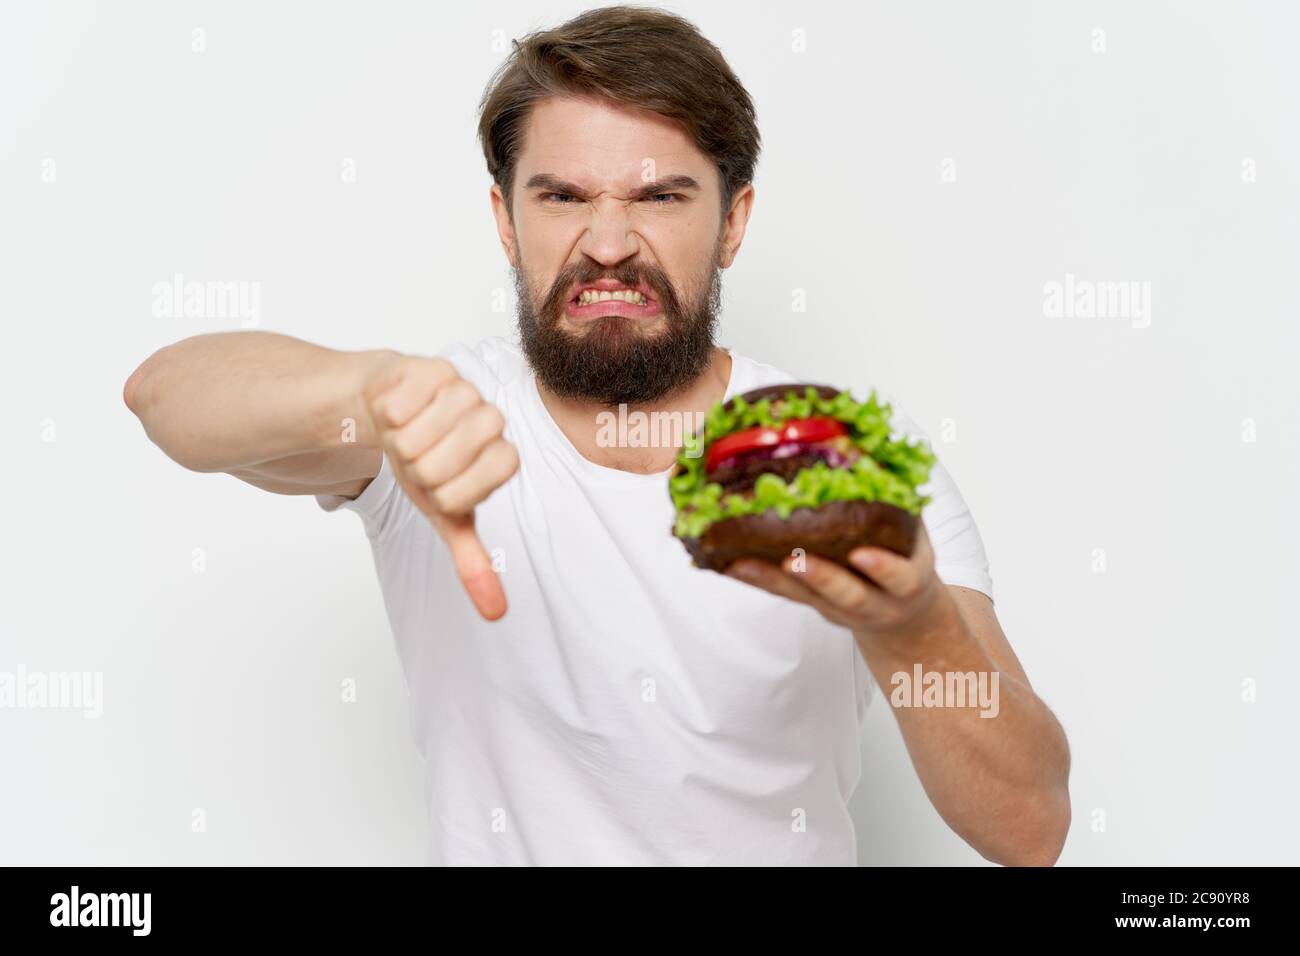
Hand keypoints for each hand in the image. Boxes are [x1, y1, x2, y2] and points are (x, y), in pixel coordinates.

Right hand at [363, 355, 518, 620]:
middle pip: (435, 469)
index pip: (464, 496)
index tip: (438, 483)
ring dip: (397, 442)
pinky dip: (385, 416)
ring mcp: (465, 391)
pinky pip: (396, 408)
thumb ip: (473, 561)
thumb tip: (497, 614)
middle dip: (413, 469)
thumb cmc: (424, 461)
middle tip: (418, 455)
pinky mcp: (434, 368)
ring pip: (413, 439)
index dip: (439, 495)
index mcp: (502, 458)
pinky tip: (398, 408)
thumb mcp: (445, 515)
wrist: (390, 410)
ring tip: (408, 431)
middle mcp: (491, 421)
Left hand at [724, 522, 947, 648]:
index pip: (898, 578)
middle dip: (819, 578)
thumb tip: (870, 445)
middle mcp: (872, 602)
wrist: (902, 613)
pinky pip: (782, 593)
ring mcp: (837, 608)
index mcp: (905, 582)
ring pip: (803, 597)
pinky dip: (756, 579)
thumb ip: (898, 503)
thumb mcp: (914, 536)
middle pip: (845, 595)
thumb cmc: (905, 559)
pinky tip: (728, 563)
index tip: (861, 554)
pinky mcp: (809, 604)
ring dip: (771, 580)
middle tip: (793, 561)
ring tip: (741, 562)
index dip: (882, 568)